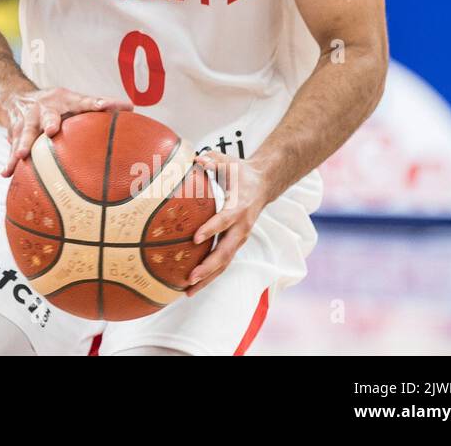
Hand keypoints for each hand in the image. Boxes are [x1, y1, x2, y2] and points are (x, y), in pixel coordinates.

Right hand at [0, 87, 131, 177]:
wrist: (15, 97)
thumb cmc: (56, 104)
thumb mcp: (73, 100)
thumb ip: (98, 105)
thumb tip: (131, 108)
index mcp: (64, 100)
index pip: (84, 102)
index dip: (96, 104)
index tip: (107, 107)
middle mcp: (44, 108)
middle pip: (47, 116)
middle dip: (48, 122)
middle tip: (50, 130)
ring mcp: (27, 120)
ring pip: (25, 133)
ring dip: (22, 144)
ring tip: (20, 156)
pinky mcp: (14, 132)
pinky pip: (12, 148)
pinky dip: (9, 162)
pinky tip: (6, 174)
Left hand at [185, 150, 271, 295]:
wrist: (263, 184)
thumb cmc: (240, 172)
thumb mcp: (228, 162)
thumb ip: (213, 160)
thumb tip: (198, 159)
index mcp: (239, 207)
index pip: (225, 220)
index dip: (211, 229)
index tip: (195, 238)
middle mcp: (241, 227)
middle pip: (226, 251)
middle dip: (208, 266)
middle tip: (189, 277)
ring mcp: (239, 238)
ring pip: (225, 263)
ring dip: (207, 278)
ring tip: (187, 291)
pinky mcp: (235, 244)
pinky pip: (223, 263)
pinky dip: (209, 276)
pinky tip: (192, 286)